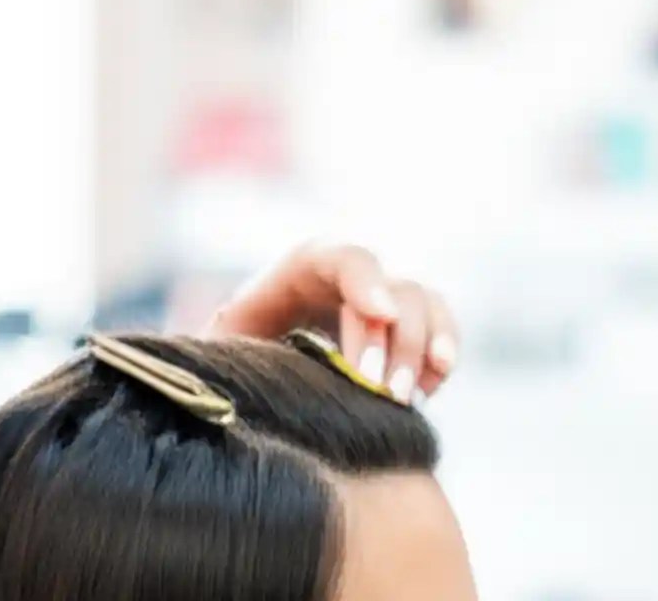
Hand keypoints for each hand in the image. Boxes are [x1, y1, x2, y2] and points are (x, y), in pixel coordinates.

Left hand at [205, 242, 457, 404]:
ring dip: (423, 351)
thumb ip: (227, 350)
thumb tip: (231, 367)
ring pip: (424, 305)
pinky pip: (441, 332)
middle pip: (392, 288)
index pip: (337, 256)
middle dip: (394, 340)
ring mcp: (377, 306)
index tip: (379, 312)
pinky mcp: (402, 337)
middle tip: (381, 392)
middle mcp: (343, 282)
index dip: (363, 277)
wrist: (243, 393)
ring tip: (405, 400)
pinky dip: (442, 360)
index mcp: (294, 276)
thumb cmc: (221, 373)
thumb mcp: (215, 356)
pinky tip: (426, 393)